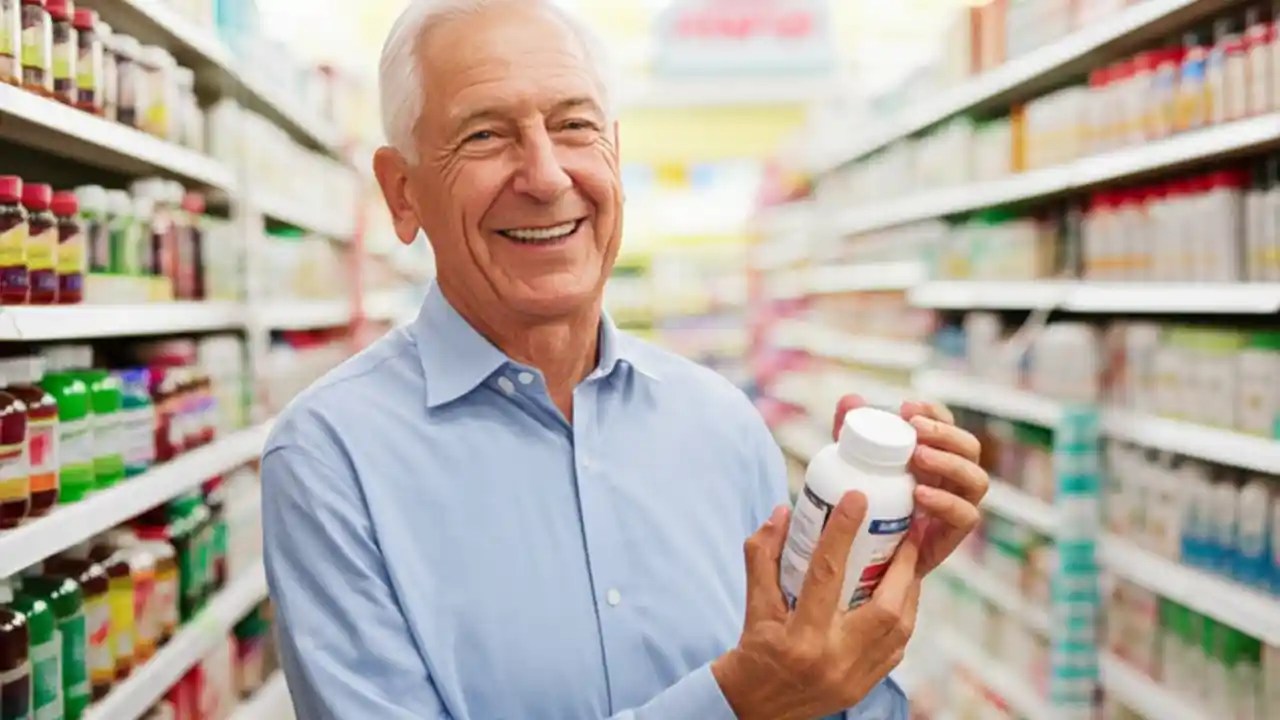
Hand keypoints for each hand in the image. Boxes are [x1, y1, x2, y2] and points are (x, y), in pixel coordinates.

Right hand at [712, 493, 921, 719]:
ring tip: (909, 561)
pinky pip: (897, 648)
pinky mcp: (864, 686)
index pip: (826, 574)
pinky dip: (903, 618)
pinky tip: (901, 596)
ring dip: (909, 591)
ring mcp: (854, 677)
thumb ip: (764, 555)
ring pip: (900, 628)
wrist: (754, 707)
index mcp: (800, 636)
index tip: (857, 500)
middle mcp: (833, 659)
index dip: (843, 532)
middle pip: (885, 607)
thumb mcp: (752, 603)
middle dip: (903, 567)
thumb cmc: (753, 651)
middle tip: (909, 533)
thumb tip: (782, 512)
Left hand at [834, 395, 987, 576]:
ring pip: (976, 481)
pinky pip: (965, 517)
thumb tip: (850, 399)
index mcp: (933, 460)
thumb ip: (850, 434)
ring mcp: (954, 509)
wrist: (857, 563)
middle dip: (947, 434)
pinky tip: (920, 493)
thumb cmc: (858, 508)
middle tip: (915, 429)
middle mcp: (950, 482)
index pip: (949, 429)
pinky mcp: (949, 538)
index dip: (937, 414)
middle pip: (970, 449)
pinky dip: (946, 502)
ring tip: (918, 456)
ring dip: (951, 463)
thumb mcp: (851, 466)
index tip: (908, 407)